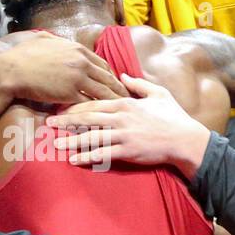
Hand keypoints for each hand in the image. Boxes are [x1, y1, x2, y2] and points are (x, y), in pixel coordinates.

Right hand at [0, 33, 127, 105]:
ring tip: (121, 112)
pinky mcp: (70, 93)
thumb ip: (57, 40)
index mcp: (78, 49)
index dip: (111, 76)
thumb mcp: (43, 40)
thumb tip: (58, 39)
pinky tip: (103, 118)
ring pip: (103, 92)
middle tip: (128, 100)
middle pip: (108, 78)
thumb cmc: (23, 55)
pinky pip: (89, 103)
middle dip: (119, 90)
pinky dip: (97, 110)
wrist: (11, 70)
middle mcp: (82, 62)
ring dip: (113, 102)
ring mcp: (77, 78)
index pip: (103, 64)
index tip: (116, 84)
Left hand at [47, 73, 209, 175]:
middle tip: (49, 124)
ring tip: (56, 144)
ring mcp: (123, 135)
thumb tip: (122, 75)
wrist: (185, 140)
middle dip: (66, 121)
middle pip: (88, 119)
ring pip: (92, 136)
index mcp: (125, 103)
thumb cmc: (174, 117)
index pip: (94, 103)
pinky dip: (87, 157)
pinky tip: (74, 160)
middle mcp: (121, 118)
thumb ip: (138, 84)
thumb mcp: (158, 93)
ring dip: (72, 140)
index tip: (61, 108)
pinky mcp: (128, 151)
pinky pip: (103, 154)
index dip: (75, 106)